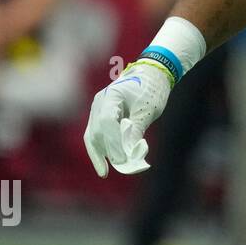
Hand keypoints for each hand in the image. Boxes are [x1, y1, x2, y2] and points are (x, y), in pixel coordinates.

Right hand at [83, 61, 170, 176]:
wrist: (152, 73)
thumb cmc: (152, 88)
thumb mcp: (148, 109)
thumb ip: (137, 129)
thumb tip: (131, 153)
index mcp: (111, 95)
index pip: (106, 121)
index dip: (113, 142)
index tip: (123, 158)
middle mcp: (100, 102)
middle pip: (96, 130)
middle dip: (107, 151)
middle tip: (120, 166)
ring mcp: (98, 108)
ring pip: (93, 134)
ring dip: (100, 153)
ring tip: (105, 171)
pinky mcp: (102, 114)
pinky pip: (98, 133)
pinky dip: (102, 147)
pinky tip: (105, 163)